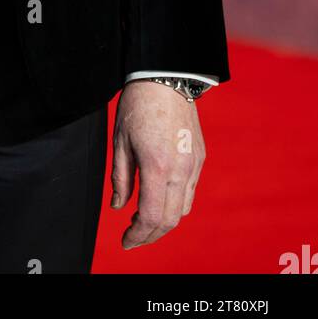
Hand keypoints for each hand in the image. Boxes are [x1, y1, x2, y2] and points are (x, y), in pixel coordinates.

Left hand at [110, 79, 205, 249]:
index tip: (125, 241)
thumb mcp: (120, 140)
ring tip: (143, 221)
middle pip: (169, 220)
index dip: (137, 235)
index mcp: (157, 166)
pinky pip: (190, 192)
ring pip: (182, 209)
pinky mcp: (199, 158)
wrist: (166, 77)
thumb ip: (120, 178)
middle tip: (133, 237)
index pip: (151, 216)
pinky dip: (175, 205)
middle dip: (150, 235)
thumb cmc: (138, 105)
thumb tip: (118, 207)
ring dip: (164, 222)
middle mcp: (180, 170)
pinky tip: (159, 200)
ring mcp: (193, 165)